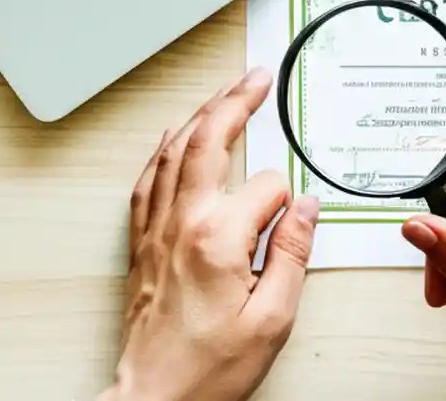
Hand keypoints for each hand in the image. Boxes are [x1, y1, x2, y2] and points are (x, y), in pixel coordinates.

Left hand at [100, 69, 319, 400]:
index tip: (295, 224)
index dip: (289, 203)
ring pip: (174, 151)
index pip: (268, 188)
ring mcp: (156, 230)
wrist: (152, 399)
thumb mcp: (273, 319)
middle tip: (256, 77)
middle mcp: (181, 224)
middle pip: (208, 140)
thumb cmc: (207, 369)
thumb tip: (305, 210)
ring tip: (223, 93)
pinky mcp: (141, 243)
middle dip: (236, 101)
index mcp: (218, 239)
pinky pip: (148, 179)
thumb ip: (293, 255)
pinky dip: (163, 149)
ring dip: (200, 114)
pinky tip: (171, 138)